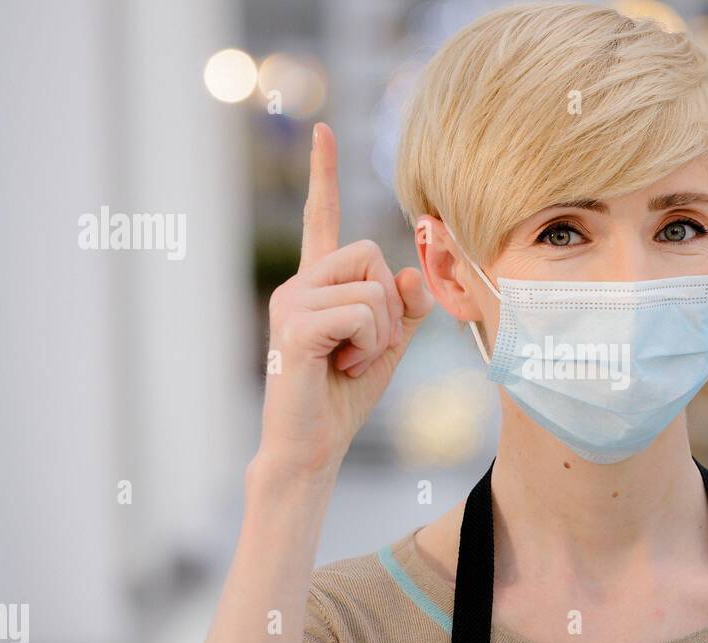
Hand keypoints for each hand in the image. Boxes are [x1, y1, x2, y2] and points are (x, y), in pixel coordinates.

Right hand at [256, 123, 433, 478]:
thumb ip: (405, 306)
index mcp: (317, 284)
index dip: (324, 176)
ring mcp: (291, 302)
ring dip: (381, 333)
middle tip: (366, 347)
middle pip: (369, 252)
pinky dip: (368, 347)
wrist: (311, 447)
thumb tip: (415, 273)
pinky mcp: (295, 326)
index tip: (324, 130)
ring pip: (371, 286)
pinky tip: (339, 368)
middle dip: (389, 304)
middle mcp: (298, 284)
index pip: (321, 219)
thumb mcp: (388, 345)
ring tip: (349, 361)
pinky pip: (362, 314)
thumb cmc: (344, 396)